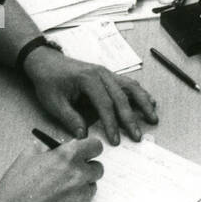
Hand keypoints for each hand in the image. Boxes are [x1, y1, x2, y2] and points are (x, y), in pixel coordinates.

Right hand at [0, 136, 103, 201]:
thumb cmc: (15, 187)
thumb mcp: (28, 156)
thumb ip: (48, 148)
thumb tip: (57, 147)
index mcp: (68, 156)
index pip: (96, 146)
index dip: (91, 148)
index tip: (87, 150)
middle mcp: (78, 174)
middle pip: (98, 168)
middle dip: (87, 168)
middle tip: (74, 170)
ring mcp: (79, 194)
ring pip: (92, 187)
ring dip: (83, 185)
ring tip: (64, 187)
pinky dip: (77, 200)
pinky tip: (61, 198)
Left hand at [24, 49, 157, 144]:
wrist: (46, 61)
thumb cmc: (49, 81)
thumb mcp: (54, 102)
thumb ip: (70, 119)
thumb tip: (84, 136)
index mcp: (88, 79)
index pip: (104, 104)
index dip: (111, 123)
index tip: (115, 140)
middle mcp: (102, 74)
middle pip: (122, 97)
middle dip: (131, 119)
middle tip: (138, 136)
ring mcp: (107, 73)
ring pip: (131, 87)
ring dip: (143, 103)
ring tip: (153, 118)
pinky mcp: (109, 76)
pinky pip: (128, 84)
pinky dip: (140, 93)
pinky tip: (150, 101)